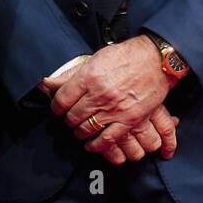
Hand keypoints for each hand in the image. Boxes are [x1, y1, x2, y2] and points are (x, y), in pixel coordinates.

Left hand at [41, 38, 176, 163]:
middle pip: (72, 116)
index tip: (59, 108)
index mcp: (89, 76)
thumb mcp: (96, 58)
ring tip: (80, 128)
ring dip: (79, 131)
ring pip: (86, 129)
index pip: (61, 99)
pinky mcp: (129, 120)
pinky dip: (96, 145)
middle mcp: (99, 94)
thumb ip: (71, 74)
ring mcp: (114, 109)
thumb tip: (46, 83)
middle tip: (71, 117)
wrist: (156, 60)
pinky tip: (91, 144)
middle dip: (68, 119)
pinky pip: (106, 140)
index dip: (57, 106)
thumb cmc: (126, 56)